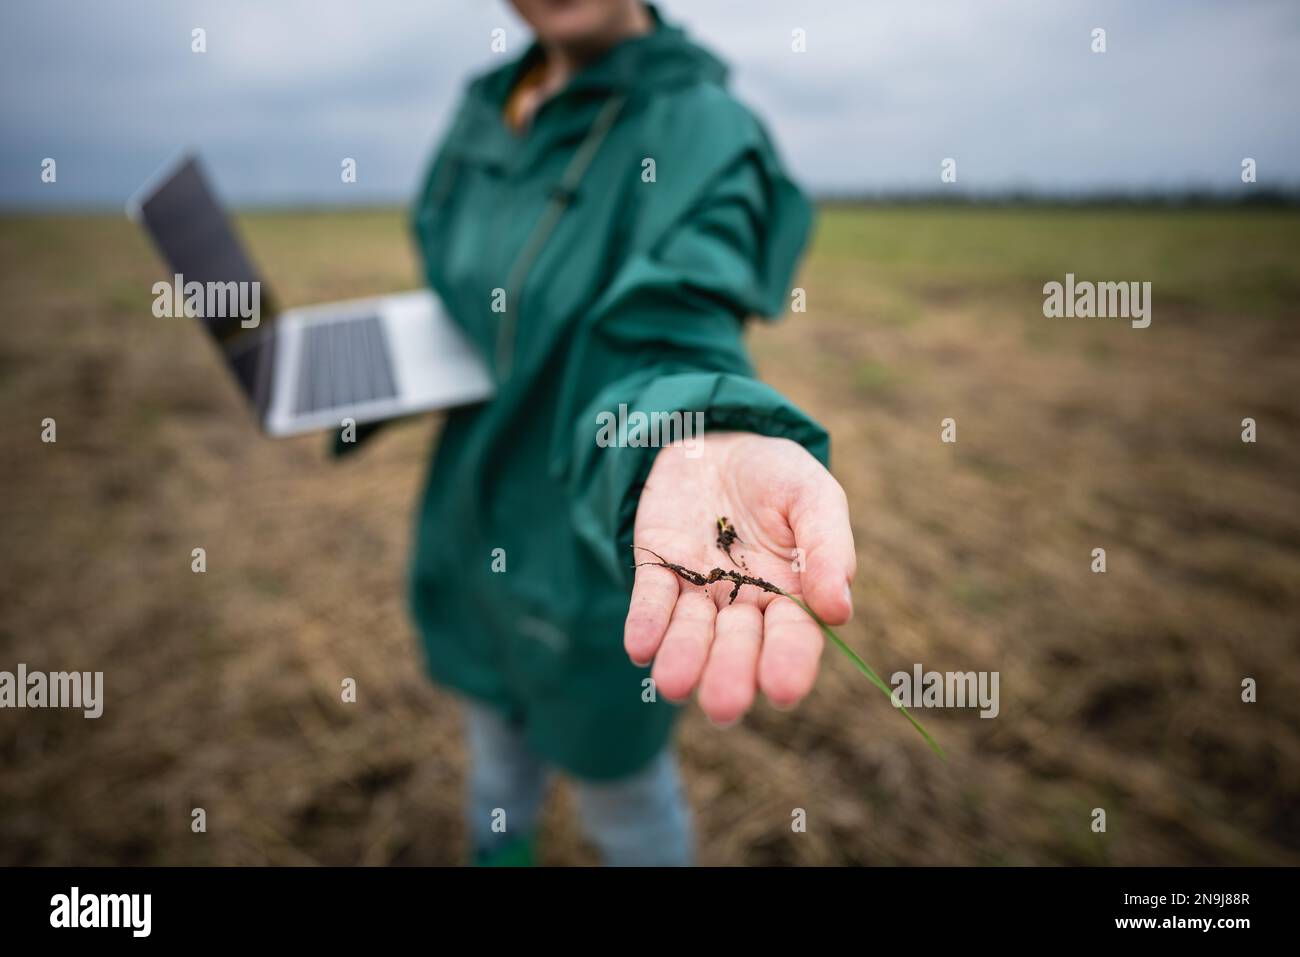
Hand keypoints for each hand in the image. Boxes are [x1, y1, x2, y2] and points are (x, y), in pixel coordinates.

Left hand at [625, 431, 855, 724]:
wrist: (717, 441)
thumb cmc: (777, 476)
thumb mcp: (814, 495)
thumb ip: (828, 547)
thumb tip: (839, 611)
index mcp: (792, 594)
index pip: (793, 637)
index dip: (788, 664)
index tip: (782, 691)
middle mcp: (743, 603)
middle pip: (736, 645)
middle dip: (728, 673)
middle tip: (722, 707)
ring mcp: (697, 589)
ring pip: (690, 631)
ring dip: (682, 657)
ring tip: (673, 684)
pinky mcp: (657, 568)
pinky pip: (651, 600)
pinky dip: (646, 623)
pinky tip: (640, 647)